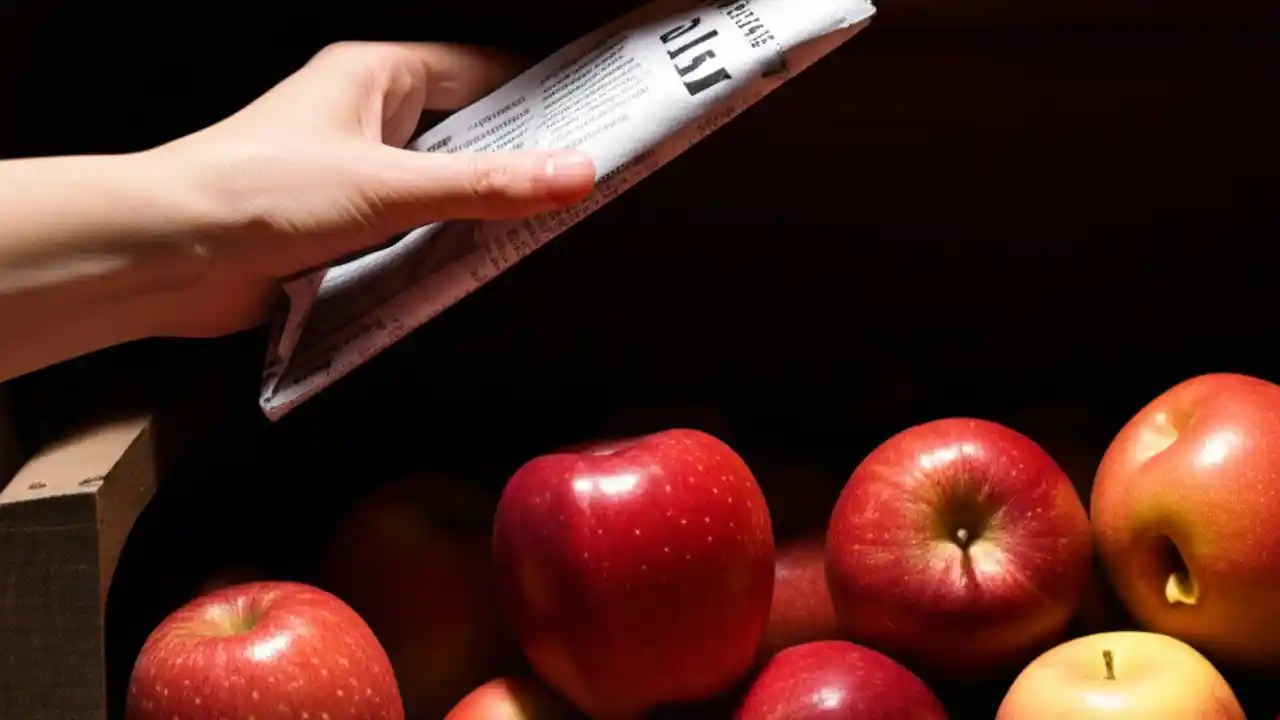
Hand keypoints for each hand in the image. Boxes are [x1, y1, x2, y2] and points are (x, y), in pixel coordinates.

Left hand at [147, 41, 596, 336]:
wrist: (170, 254)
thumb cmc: (256, 191)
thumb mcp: (390, 185)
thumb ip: (486, 185)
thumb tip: (574, 173)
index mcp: (375, 76)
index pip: (480, 72)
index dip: (538, 94)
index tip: (591, 121)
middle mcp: (368, 117)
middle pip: (467, 132)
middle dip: (517, 161)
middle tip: (578, 185)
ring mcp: (356, 172)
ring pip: (443, 185)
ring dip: (480, 210)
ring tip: (539, 229)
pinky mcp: (344, 225)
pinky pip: (414, 229)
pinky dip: (445, 247)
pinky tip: (476, 267)